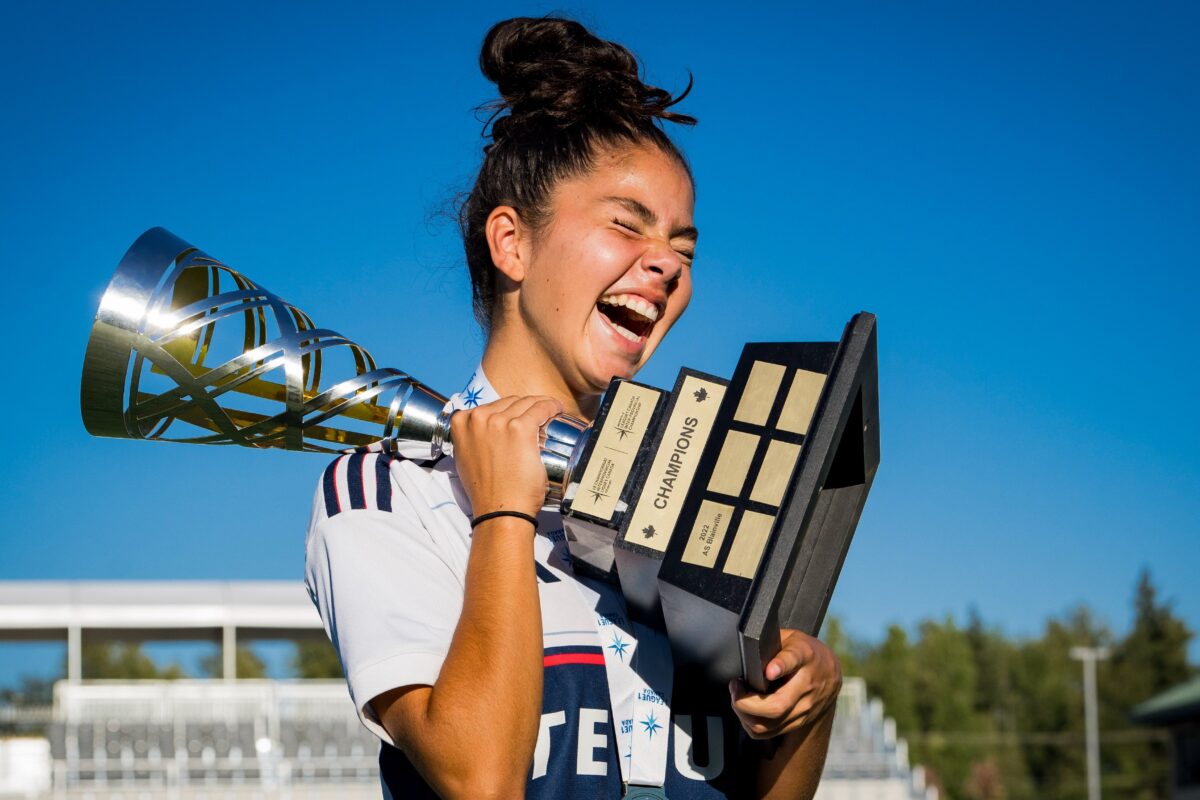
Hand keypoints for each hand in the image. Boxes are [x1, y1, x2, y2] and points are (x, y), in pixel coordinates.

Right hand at [450, 395, 563, 518]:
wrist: (500, 510)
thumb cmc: (487, 490)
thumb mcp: (467, 458)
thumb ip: (472, 439)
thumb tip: (484, 432)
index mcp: (462, 422)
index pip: (492, 406)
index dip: (509, 409)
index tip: (520, 414)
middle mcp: (478, 418)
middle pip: (510, 402)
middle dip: (525, 407)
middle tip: (538, 416)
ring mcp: (499, 422)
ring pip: (526, 402)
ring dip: (540, 404)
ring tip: (550, 411)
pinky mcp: (520, 429)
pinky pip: (541, 408)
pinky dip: (551, 406)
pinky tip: (557, 409)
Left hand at [729, 629, 841, 739]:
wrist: (830, 672)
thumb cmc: (805, 652)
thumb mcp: (792, 638)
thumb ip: (774, 645)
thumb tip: (752, 653)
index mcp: (804, 656)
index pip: (793, 660)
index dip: (780, 666)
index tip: (769, 671)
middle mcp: (807, 687)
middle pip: (776, 706)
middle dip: (745, 702)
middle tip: (736, 687)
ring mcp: (804, 709)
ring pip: (769, 725)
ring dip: (744, 715)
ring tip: (738, 698)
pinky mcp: (799, 722)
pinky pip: (769, 732)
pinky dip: (751, 724)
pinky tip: (746, 711)